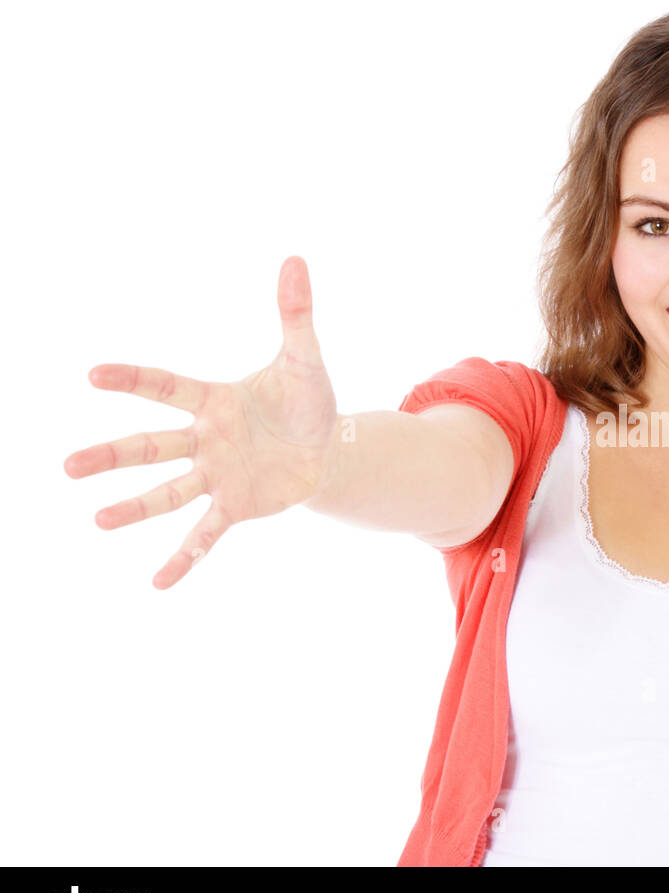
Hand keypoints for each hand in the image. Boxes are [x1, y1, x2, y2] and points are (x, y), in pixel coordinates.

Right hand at [64, 256, 337, 589]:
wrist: (327, 448)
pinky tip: (158, 584)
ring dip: (135, 508)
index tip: (93, 373)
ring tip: (98, 521)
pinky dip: (185, 558)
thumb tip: (296, 259)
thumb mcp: (305, 360)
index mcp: (213, 400)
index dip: (133, 380)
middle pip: (150, 447)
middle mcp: (205, 440)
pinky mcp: (235, 506)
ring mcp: (216, 476)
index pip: (166, 386)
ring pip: (168, 492)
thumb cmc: (307, 401)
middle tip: (67, 467)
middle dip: (111, 456)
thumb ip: (296, 314)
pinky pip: (205, 535)